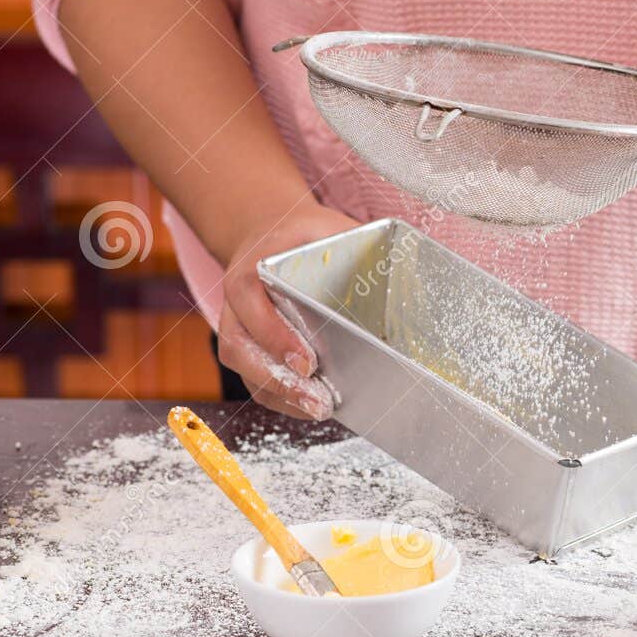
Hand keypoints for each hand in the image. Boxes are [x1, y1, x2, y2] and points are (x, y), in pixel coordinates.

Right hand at [216, 204, 354, 419]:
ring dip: (281, 397)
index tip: (307, 361)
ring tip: (319, 409)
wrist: (268, 238)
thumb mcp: (325, 228)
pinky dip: (282, 400)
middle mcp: (234, 306)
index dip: (275, 336)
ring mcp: (237, 332)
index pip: (249, 303)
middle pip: (239, 349)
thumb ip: (351, 244)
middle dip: (278, 380)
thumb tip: (402, 268)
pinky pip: (256, 383)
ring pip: (245, 372)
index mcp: (247, 271)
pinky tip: (312, 406)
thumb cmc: (300, 237)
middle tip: (316, 399)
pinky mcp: (248, 352)